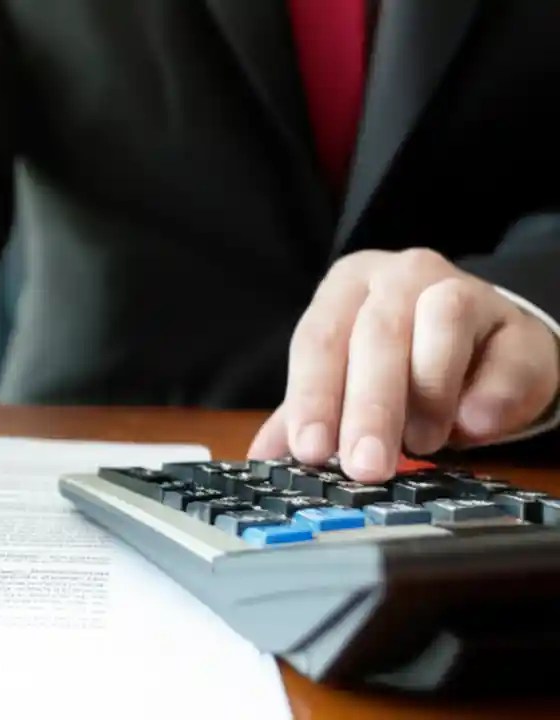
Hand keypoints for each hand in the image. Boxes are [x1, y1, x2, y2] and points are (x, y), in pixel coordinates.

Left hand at [249, 248, 558, 481]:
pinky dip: (491, 396)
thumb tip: (262, 458)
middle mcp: (402, 277)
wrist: (485, 348)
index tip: (310, 449)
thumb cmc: (400, 363)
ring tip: (421, 442)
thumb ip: (306, 414)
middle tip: (365, 465)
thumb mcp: (345, 380)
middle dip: (368, 406)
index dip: (312, 396)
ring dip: (429, 391)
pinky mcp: (519, 327)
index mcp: (347, 287)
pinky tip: (474, 428)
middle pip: (377, 334)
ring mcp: (467, 291)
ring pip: (443, 322)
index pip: (319, 339)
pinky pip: (509, 356)